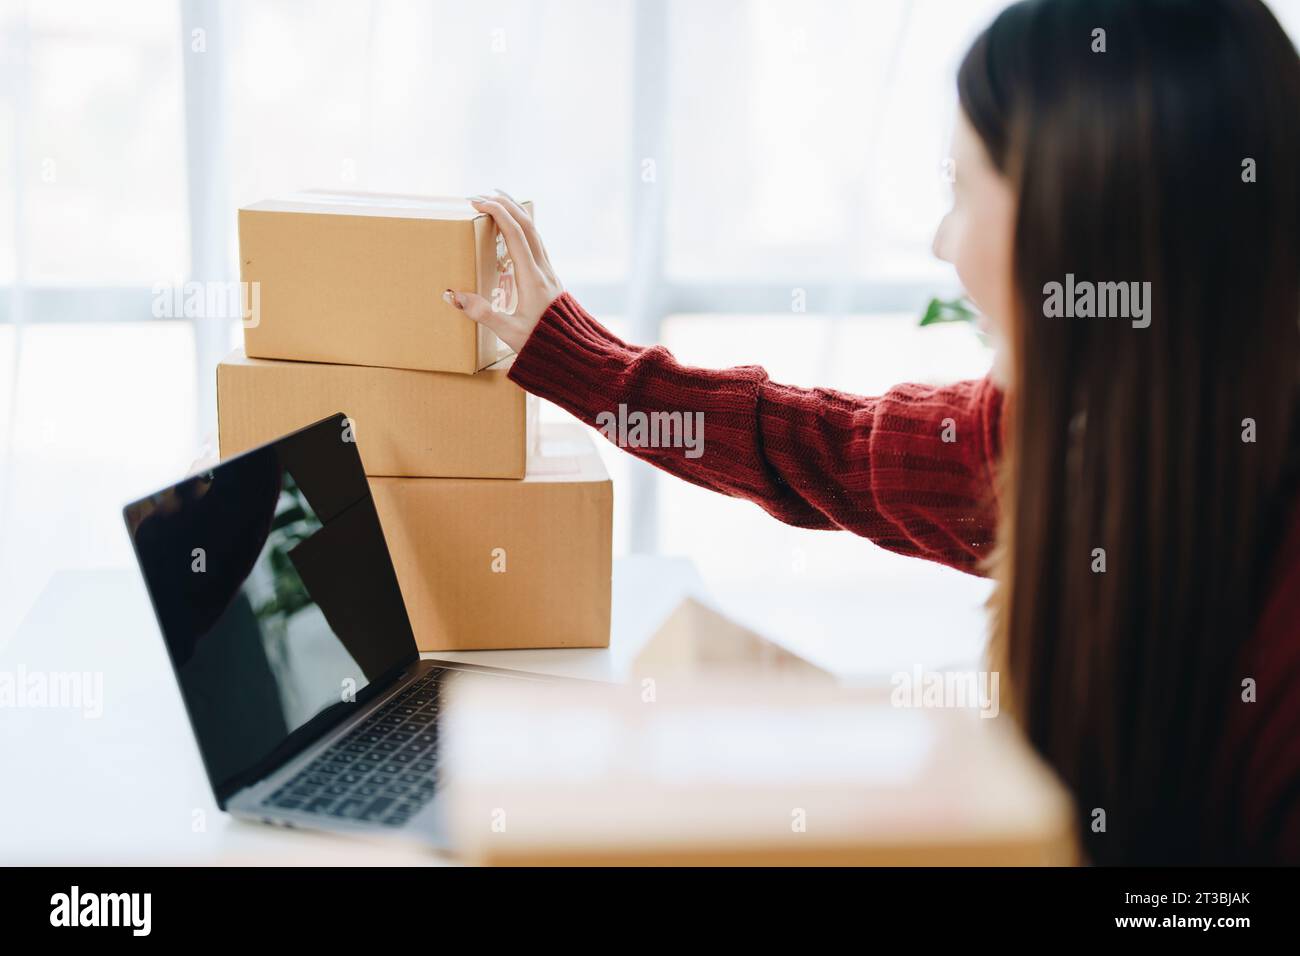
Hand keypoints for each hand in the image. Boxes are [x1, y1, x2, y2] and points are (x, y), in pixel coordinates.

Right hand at [443, 190, 563, 353]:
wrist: (574, 353)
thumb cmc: (543, 345)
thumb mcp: (509, 332)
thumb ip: (482, 313)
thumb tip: (455, 296)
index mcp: (532, 278)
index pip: (514, 234)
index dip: (497, 213)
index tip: (477, 202)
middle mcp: (543, 270)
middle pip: (527, 226)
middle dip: (506, 205)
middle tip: (483, 195)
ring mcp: (549, 273)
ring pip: (535, 233)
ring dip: (516, 214)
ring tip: (499, 203)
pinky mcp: (551, 278)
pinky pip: (537, 245)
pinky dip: (523, 230)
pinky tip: (514, 231)